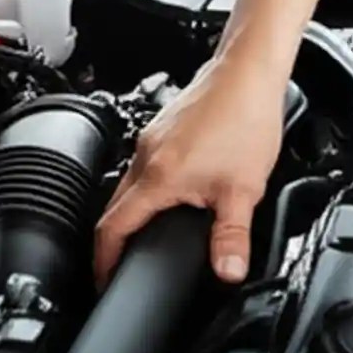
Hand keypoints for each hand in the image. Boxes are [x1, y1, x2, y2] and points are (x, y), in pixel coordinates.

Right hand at [93, 56, 284, 288]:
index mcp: (157, 177)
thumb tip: (228, 272)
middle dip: (115, 239)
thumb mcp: (243, 190)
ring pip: (130, 183)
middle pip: (114, 207)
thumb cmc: (245, 119)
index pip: (111, 229)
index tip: (104, 280)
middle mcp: (145, 156)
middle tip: (123, 262)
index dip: (103, 262)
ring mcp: (151, 138)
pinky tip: (179, 187)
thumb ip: (232, 237)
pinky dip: (152, 184)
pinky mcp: (164, 126)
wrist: (249, 71)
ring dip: (135, 210)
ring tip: (150, 231)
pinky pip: (146, 163)